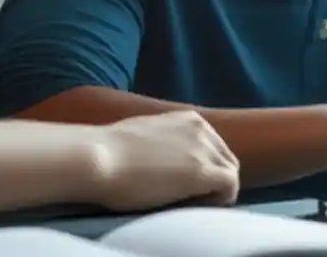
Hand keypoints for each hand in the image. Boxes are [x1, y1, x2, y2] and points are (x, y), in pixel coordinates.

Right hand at [81, 111, 239, 210]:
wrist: (96, 157)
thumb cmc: (107, 152)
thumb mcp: (145, 136)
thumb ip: (165, 143)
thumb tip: (165, 161)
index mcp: (188, 119)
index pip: (213, 147)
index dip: (204, 169)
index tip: (184, 185)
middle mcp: (201, 129)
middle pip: (225, 159)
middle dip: (214, 180)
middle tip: (189, 199)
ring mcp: (204, 149)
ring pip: (230, 173)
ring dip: (215, 191)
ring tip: (187, 204)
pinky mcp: (202, 171)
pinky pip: (230, 186)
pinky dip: (220, 200)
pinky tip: (195, 206)